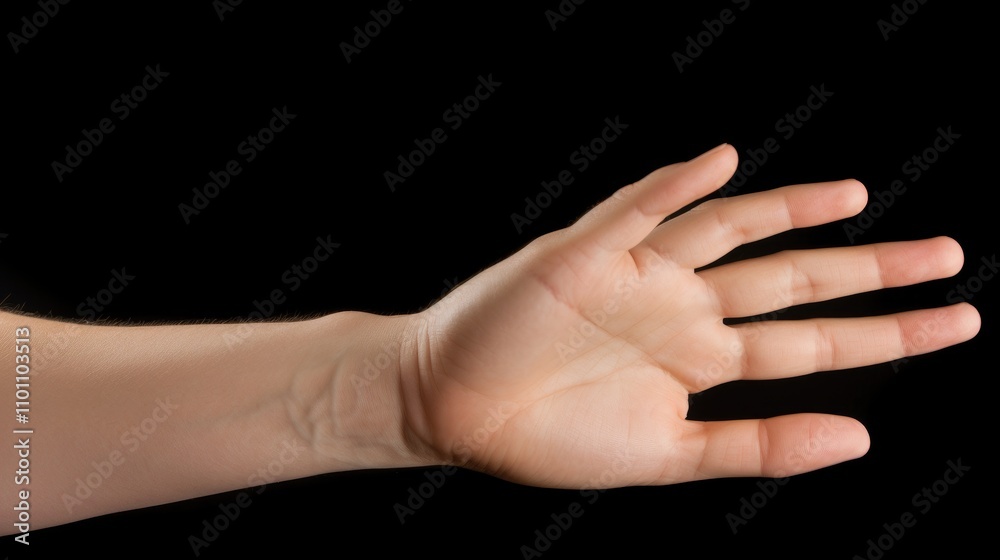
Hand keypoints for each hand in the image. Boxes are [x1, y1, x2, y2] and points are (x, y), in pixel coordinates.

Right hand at [401, 144, 979, 487]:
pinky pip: (635, 213)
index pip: (810, 341)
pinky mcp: (583, 255)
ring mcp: (638, 276)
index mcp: (700, 359)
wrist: (454, 410)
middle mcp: (682, 309)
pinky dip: (675, 187)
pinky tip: (722, 163)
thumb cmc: (550, 437)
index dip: (885, 332)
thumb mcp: (667, 455)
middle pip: (790, 279)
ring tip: (857, 197)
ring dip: (789, 211)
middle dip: (869, 270)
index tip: (955, 321)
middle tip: (949, 255)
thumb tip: (858, 438)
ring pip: (728, 231)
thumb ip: (758, 445)